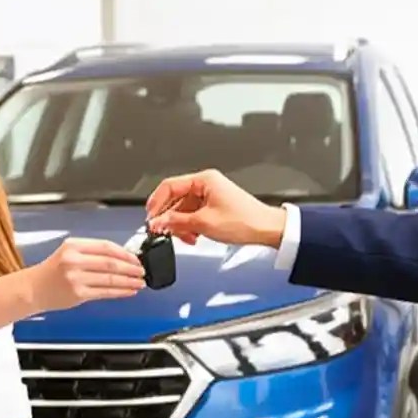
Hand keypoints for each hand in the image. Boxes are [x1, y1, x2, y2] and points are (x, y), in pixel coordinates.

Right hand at [24, 238, 146, 310]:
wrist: (33, 289)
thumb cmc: (52, 271)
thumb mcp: (68, 252)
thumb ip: (92, 253)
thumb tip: (122, 257)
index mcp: (73, 246)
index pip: (106, 247)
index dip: (125, 253)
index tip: (136, 258)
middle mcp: (74, 260)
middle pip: (110, 262)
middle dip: (131, 267)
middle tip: (142, 270)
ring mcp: (76, 278)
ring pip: (110, 278)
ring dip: (129, 281)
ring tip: (140, 282)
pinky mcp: (78, 294)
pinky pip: (105, 292)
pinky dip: (120, 292)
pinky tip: (129, 291)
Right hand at [145, 169, 286, 246]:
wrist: (267, 229)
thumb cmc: (245, 221)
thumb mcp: (204, 223)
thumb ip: (177, 221)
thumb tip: (158, 222)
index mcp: (204, 179)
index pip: (169, 186)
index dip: (156, 202)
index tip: (150, 218)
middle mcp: (207, 184)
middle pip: (176, 198)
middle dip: (169, 217)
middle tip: (162, 231)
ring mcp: (211, 195)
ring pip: (184, 209)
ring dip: (181, 225)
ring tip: (184, 237)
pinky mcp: (215, 206)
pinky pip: (194, 214)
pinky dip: (190, 226)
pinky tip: (193, 236)